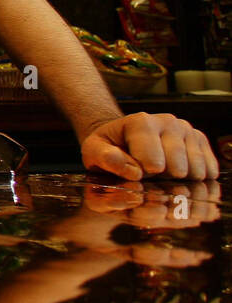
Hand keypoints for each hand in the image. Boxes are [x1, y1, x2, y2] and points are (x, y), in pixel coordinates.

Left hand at [80, 113, 218, 180]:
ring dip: (180, 181)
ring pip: (196, 170)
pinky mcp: (200, 141)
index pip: (153, 161)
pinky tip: (179, 176)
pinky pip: (209, 170)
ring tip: (161, 174)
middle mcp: (168, 121)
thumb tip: (133, 171)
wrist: (123, 142)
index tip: (135, 172)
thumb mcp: (93, 153)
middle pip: (177, 167)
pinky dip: (196, 180)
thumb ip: (105, 159)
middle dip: (162, 179)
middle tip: (148, 175)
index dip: (144, 175)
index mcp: (141, 122)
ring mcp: (187, 130)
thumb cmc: (108, 149)